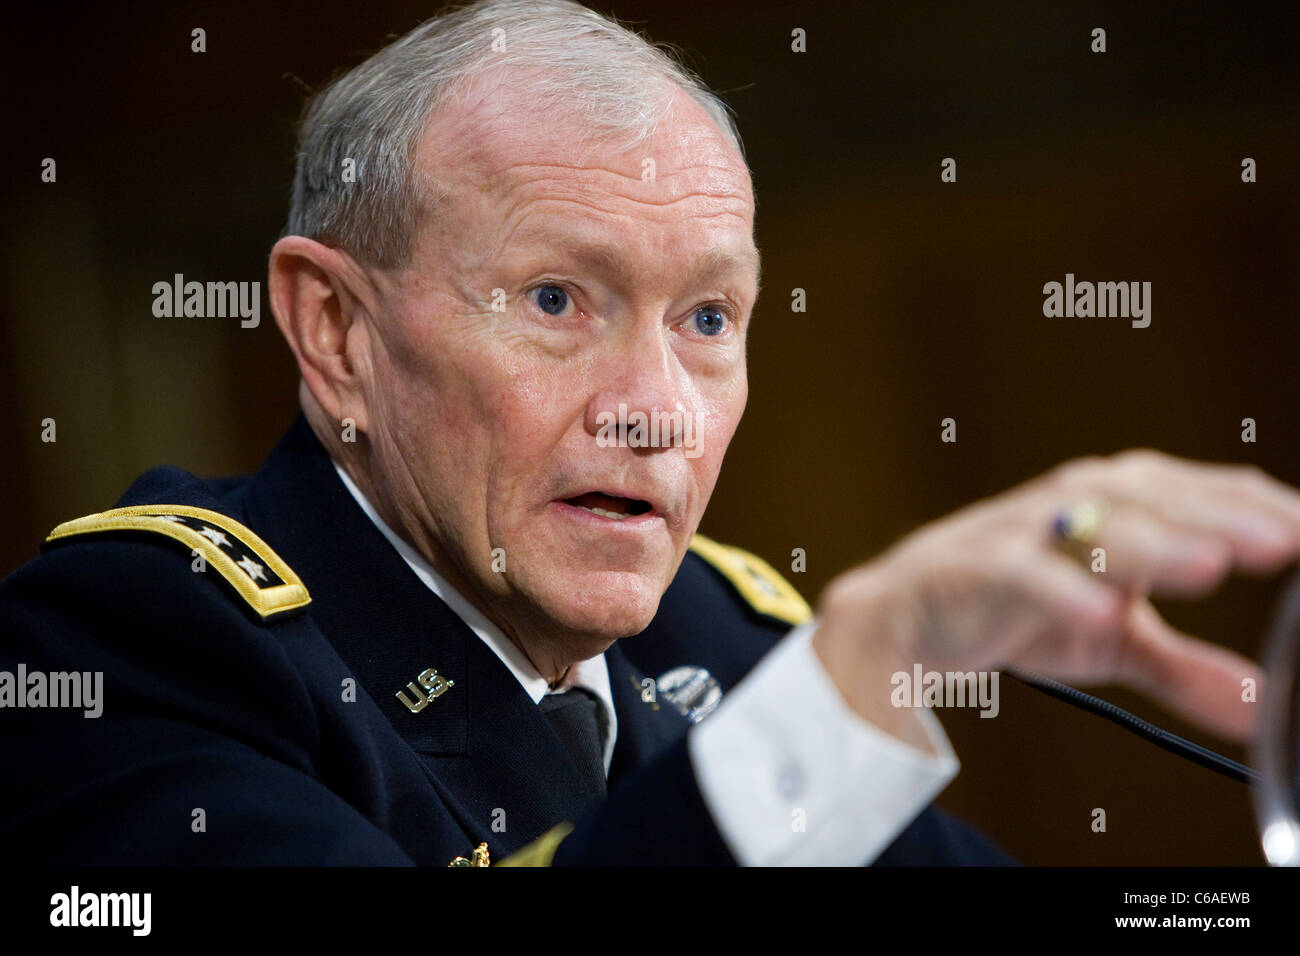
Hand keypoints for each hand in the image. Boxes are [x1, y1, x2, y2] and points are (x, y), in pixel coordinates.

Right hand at [812, 450, 1299, 745]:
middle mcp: (1073, 502)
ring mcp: (1024, 531)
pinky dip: (1060, 587)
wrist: (908, 614)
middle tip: (1283, 542)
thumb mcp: (1109, 641)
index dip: (1260, 509)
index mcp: (1114, 505)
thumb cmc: (1012, 606)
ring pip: (1092, 524)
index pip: (1200, 492)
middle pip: (1154, 499)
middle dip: (1218, 518)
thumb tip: (1260, 705)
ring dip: (1151, 542)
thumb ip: (1184, 668)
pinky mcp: (980, 567)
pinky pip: (1024, 573)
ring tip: (1209, 563)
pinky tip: (1101, 608)